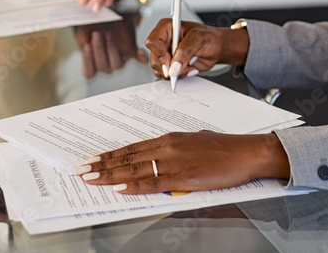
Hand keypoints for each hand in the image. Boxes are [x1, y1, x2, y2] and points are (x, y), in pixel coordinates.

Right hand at [76, 23, 147, 78]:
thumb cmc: (97, 25)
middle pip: (103, 67)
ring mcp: (121, 61)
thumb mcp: (87, 28)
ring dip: (111, 48)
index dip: (87, 61)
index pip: (89, 73)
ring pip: (117, 65)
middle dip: (99, 49)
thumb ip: (84, 35)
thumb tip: (84, 40)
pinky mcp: (133, 53)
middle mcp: (107, 66)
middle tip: (97, 34)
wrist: (112, 17)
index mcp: (94, 65)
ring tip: (108, 33)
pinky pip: (140, 60)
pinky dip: (140, 57)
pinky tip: (139, 52)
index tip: (86, 46)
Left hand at [77, 131, 289, 193]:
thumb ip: (175, 150)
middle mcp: (168, 146)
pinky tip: (120, 189)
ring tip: (90, 179)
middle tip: (80, 170)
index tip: (93, 159)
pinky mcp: (184, 177)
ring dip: (109, 175)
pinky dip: (135, 187)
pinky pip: (153, 183)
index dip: (110, 155)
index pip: (132, 147)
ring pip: (134, 169)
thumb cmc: (225, 148)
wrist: (247, 152)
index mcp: (170, 138)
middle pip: (127, 157)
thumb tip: (161, 159)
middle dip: (101, 165)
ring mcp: (174, 161)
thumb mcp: (195, 142)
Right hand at [145, 20, 248, 81]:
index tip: (170, 64)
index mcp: (167, 28)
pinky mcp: (171, 64)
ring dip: (174, 72)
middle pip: (155, 58)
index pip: (153, 41)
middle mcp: (164, 40)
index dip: (160, 54)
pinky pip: (166, 75)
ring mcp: (166, 53)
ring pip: (159, 68)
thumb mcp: (198, 39)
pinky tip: (188, 68)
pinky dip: (177, 76)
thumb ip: (184, 52)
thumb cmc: (210, 37)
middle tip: (182, 67)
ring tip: (189, 65)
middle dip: (168, 67)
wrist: (217, 47)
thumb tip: (173, 67)